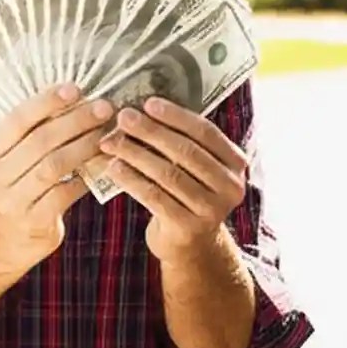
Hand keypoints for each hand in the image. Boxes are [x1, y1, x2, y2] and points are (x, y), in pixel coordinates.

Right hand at [0, 83, 114, 268]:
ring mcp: (11, 201)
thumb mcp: (10, 160)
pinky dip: (86, 177)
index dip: (46, 102)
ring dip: (84, 147)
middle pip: (39, 141)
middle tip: (104, 108)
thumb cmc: (17, 187)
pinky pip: (65, 194)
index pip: (16, 120)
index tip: (75, 88)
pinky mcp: (33, 222)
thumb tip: (73, 97)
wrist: (5, 240)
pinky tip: (102, 165)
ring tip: (106, 134)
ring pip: (54, 166)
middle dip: (75, 121)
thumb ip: (30, 135)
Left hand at [99, 97, 248, 262]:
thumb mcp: (194, 167)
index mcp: (235, 164)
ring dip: (135, 153)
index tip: (148, 103)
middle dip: (151, 131)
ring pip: (168, 174)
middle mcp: (230, 187)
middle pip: (185, 151)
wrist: (191, 244)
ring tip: (110, 141)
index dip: (176, 116)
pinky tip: (113, 167)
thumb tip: (143, 107)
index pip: (206, 133)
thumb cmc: (186, 193)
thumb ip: (181, 140)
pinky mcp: (188, 228)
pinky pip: (155, 197)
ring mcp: (211, 210)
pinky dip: (131, 179)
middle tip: (123, 117)